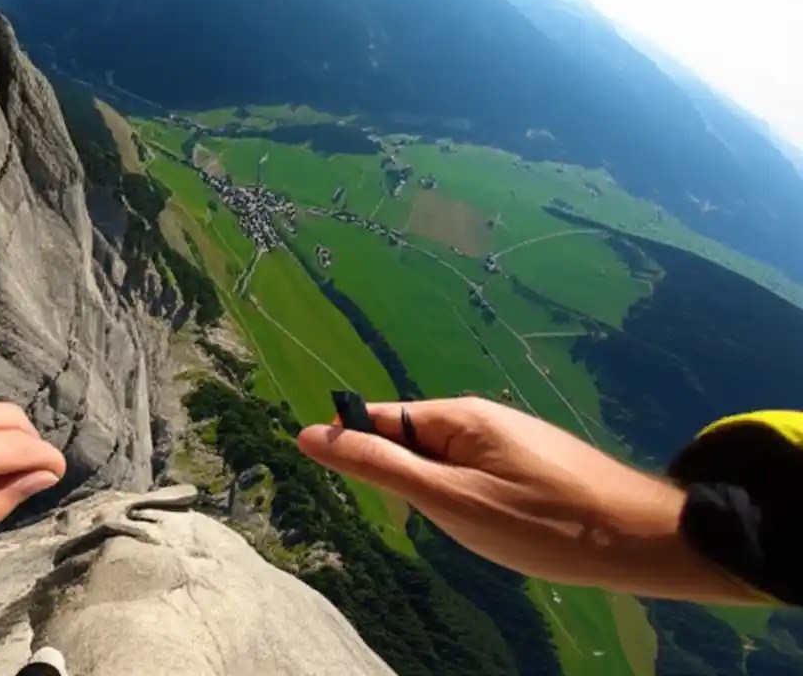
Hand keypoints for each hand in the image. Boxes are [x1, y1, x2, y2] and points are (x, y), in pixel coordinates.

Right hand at [298, 397, 755, 602]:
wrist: (642, 539)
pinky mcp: (529, 464)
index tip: (347, 484)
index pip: (380, 420)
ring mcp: (508, 441)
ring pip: (444, 465)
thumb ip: (380, 466)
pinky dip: (471, 503)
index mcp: (457, 417)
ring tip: (477, 529)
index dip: (354, 448)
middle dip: (405, 482)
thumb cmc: (542, 523)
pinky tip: (501, 530)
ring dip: (440, 498)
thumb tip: (313, 434)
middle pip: (411, 443)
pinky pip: (475, 476)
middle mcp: (480, 419)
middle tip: (438, 521)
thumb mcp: (449, 500)